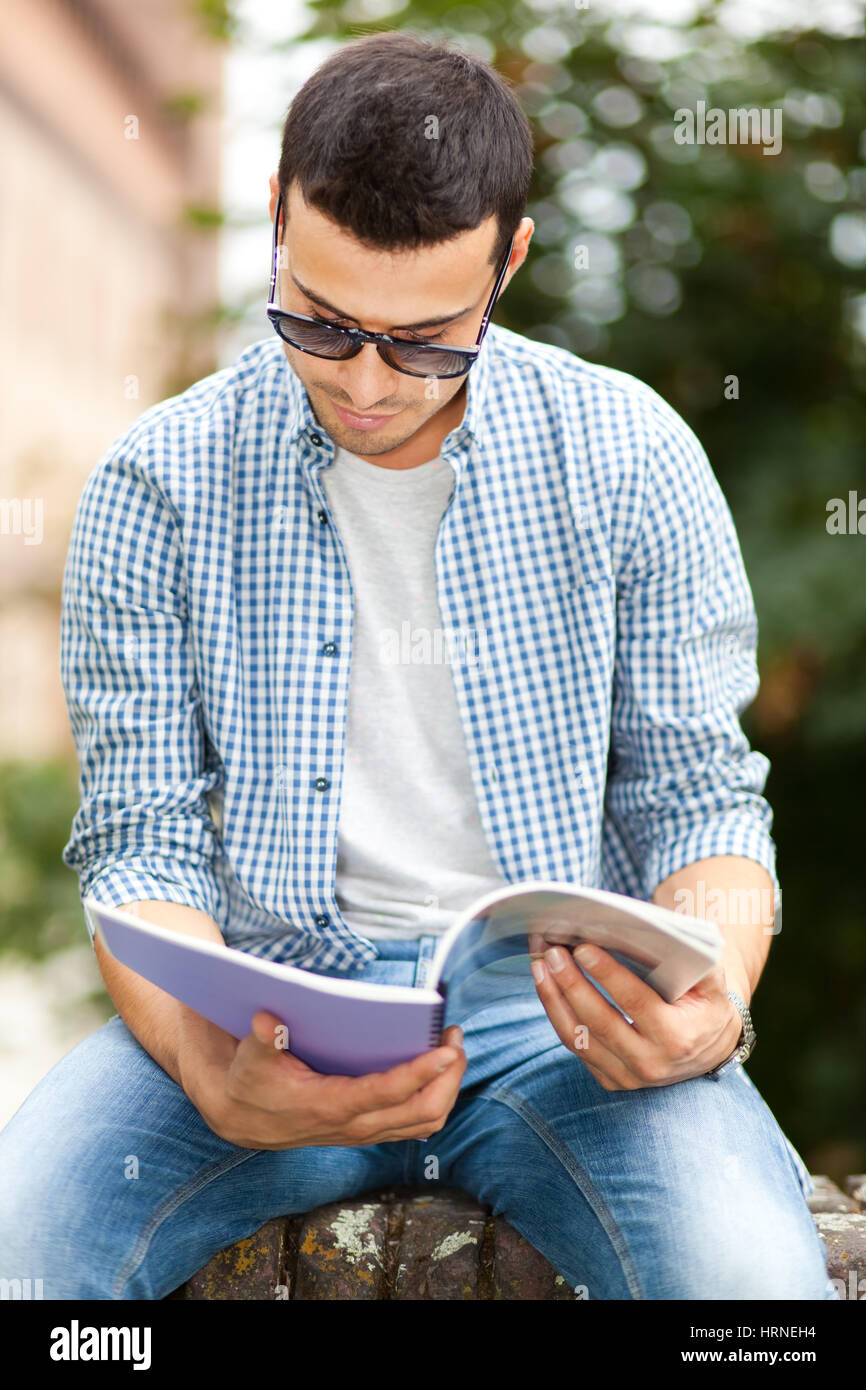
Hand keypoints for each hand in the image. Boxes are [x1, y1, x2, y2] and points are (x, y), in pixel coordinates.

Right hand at [177, 1006, 465, 1148]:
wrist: (245, 1118)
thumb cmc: (253, 1081)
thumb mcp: (250, 1058)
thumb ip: (262, 1040)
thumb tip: (268, 1020)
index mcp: (330, 1106)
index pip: (387, 1093)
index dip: (421, 1073)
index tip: (446, 1050)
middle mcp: (354, 1125)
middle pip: (421, 1112)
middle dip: (447, 1078)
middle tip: (455, 1039)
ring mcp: (365, 1131)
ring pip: (425, 1121)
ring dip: (448, 1088)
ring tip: (455, 1050)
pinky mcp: (370, 1129)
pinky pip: (416, 1123)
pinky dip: (435, 1098)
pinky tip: (440, 1070)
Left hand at [530, 942, 742, 1089]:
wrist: (709, 1048)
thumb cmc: (705, 1002)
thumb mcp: (711, 979)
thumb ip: (691, 955)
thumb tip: (651, 925)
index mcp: (677, 1037)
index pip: (636, 1002)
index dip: (607, 974)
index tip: (583, 948)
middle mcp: (650, 1063)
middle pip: (599, 1021)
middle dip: (571, 983)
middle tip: (553, 952)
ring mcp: (626, 1076)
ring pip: (578, 1037)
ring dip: (553, 998)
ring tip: (540, 964)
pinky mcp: (609, 1078)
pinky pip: (574, 1045)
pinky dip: (557, 1013)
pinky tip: (546, 985)